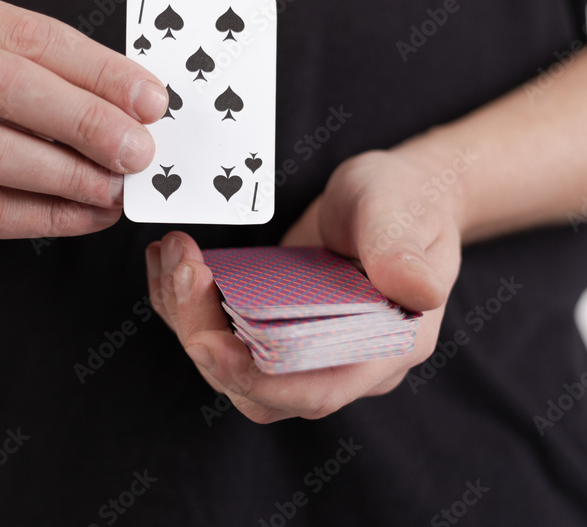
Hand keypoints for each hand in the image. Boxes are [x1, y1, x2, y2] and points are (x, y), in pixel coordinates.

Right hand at [0, 0, 167, 256]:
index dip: (97, 70)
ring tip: (116, 190)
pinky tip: (86, 217)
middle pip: (0, 84)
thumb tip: (144, 107)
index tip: (152, 101)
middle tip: (138, 151)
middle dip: (82, 120)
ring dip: (65, 174)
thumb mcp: (0, 64)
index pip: (29, 35)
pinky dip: (42, 216)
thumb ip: (63, 76)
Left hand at [146, 149, 462, 422]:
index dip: (258, 378)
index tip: (206, 343)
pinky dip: (185, 302)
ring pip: (230, 364)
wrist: (396, 197)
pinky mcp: (272, 327)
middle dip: (206, 336)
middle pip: (258, 385)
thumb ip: (401, 250)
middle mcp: (341, 361)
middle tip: (183, 272)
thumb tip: (417, 291)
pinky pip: (221, 334)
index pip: (316, 389)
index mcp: (386, 345)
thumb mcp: (402, 210)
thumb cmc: (407, 201)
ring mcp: (303, 348)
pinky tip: (169, 260)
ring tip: (173, 255)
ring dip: (187, 316)